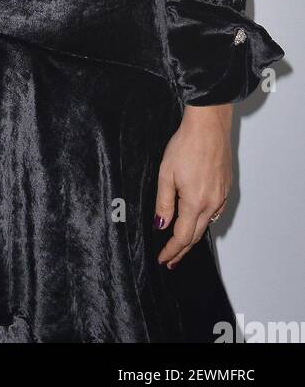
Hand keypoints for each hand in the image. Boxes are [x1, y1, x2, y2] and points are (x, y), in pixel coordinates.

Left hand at [155, 103, 232, 267]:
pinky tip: (196, 221)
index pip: (183, 236)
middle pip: (196, 235)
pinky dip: (203, 222)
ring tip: (180, 244)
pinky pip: (214, 212)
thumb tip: (161, 225)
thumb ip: (164, 202)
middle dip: (182, 250)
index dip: (172, 250)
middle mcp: (212, 204)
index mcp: (195, 202)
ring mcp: (221, 197)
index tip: (163, 259)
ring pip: (206, 225)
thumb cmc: (185, 145)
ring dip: (193, 236)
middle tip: (170, 259)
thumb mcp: (166, 173)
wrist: (208, 127)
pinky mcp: (225, 189)